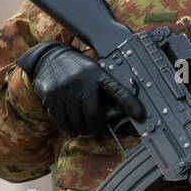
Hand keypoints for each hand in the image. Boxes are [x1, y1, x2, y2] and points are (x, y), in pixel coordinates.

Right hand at [15, 41, 144, 136]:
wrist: (49, 59)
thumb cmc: (78, 71)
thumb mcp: (94, 74)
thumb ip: (105, 91)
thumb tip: (121, 114)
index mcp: (97, 74)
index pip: (118, 91)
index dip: (130, 104)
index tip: (140, 116)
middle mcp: (81, 81)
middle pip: (93, 116)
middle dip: (98, 128)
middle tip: (99, 130)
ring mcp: (64, 89)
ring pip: (77, 122)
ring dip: (83, 130)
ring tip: (85, 128)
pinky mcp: (51, 97)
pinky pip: (62, 122)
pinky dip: (68, 129)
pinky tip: (72, 127)